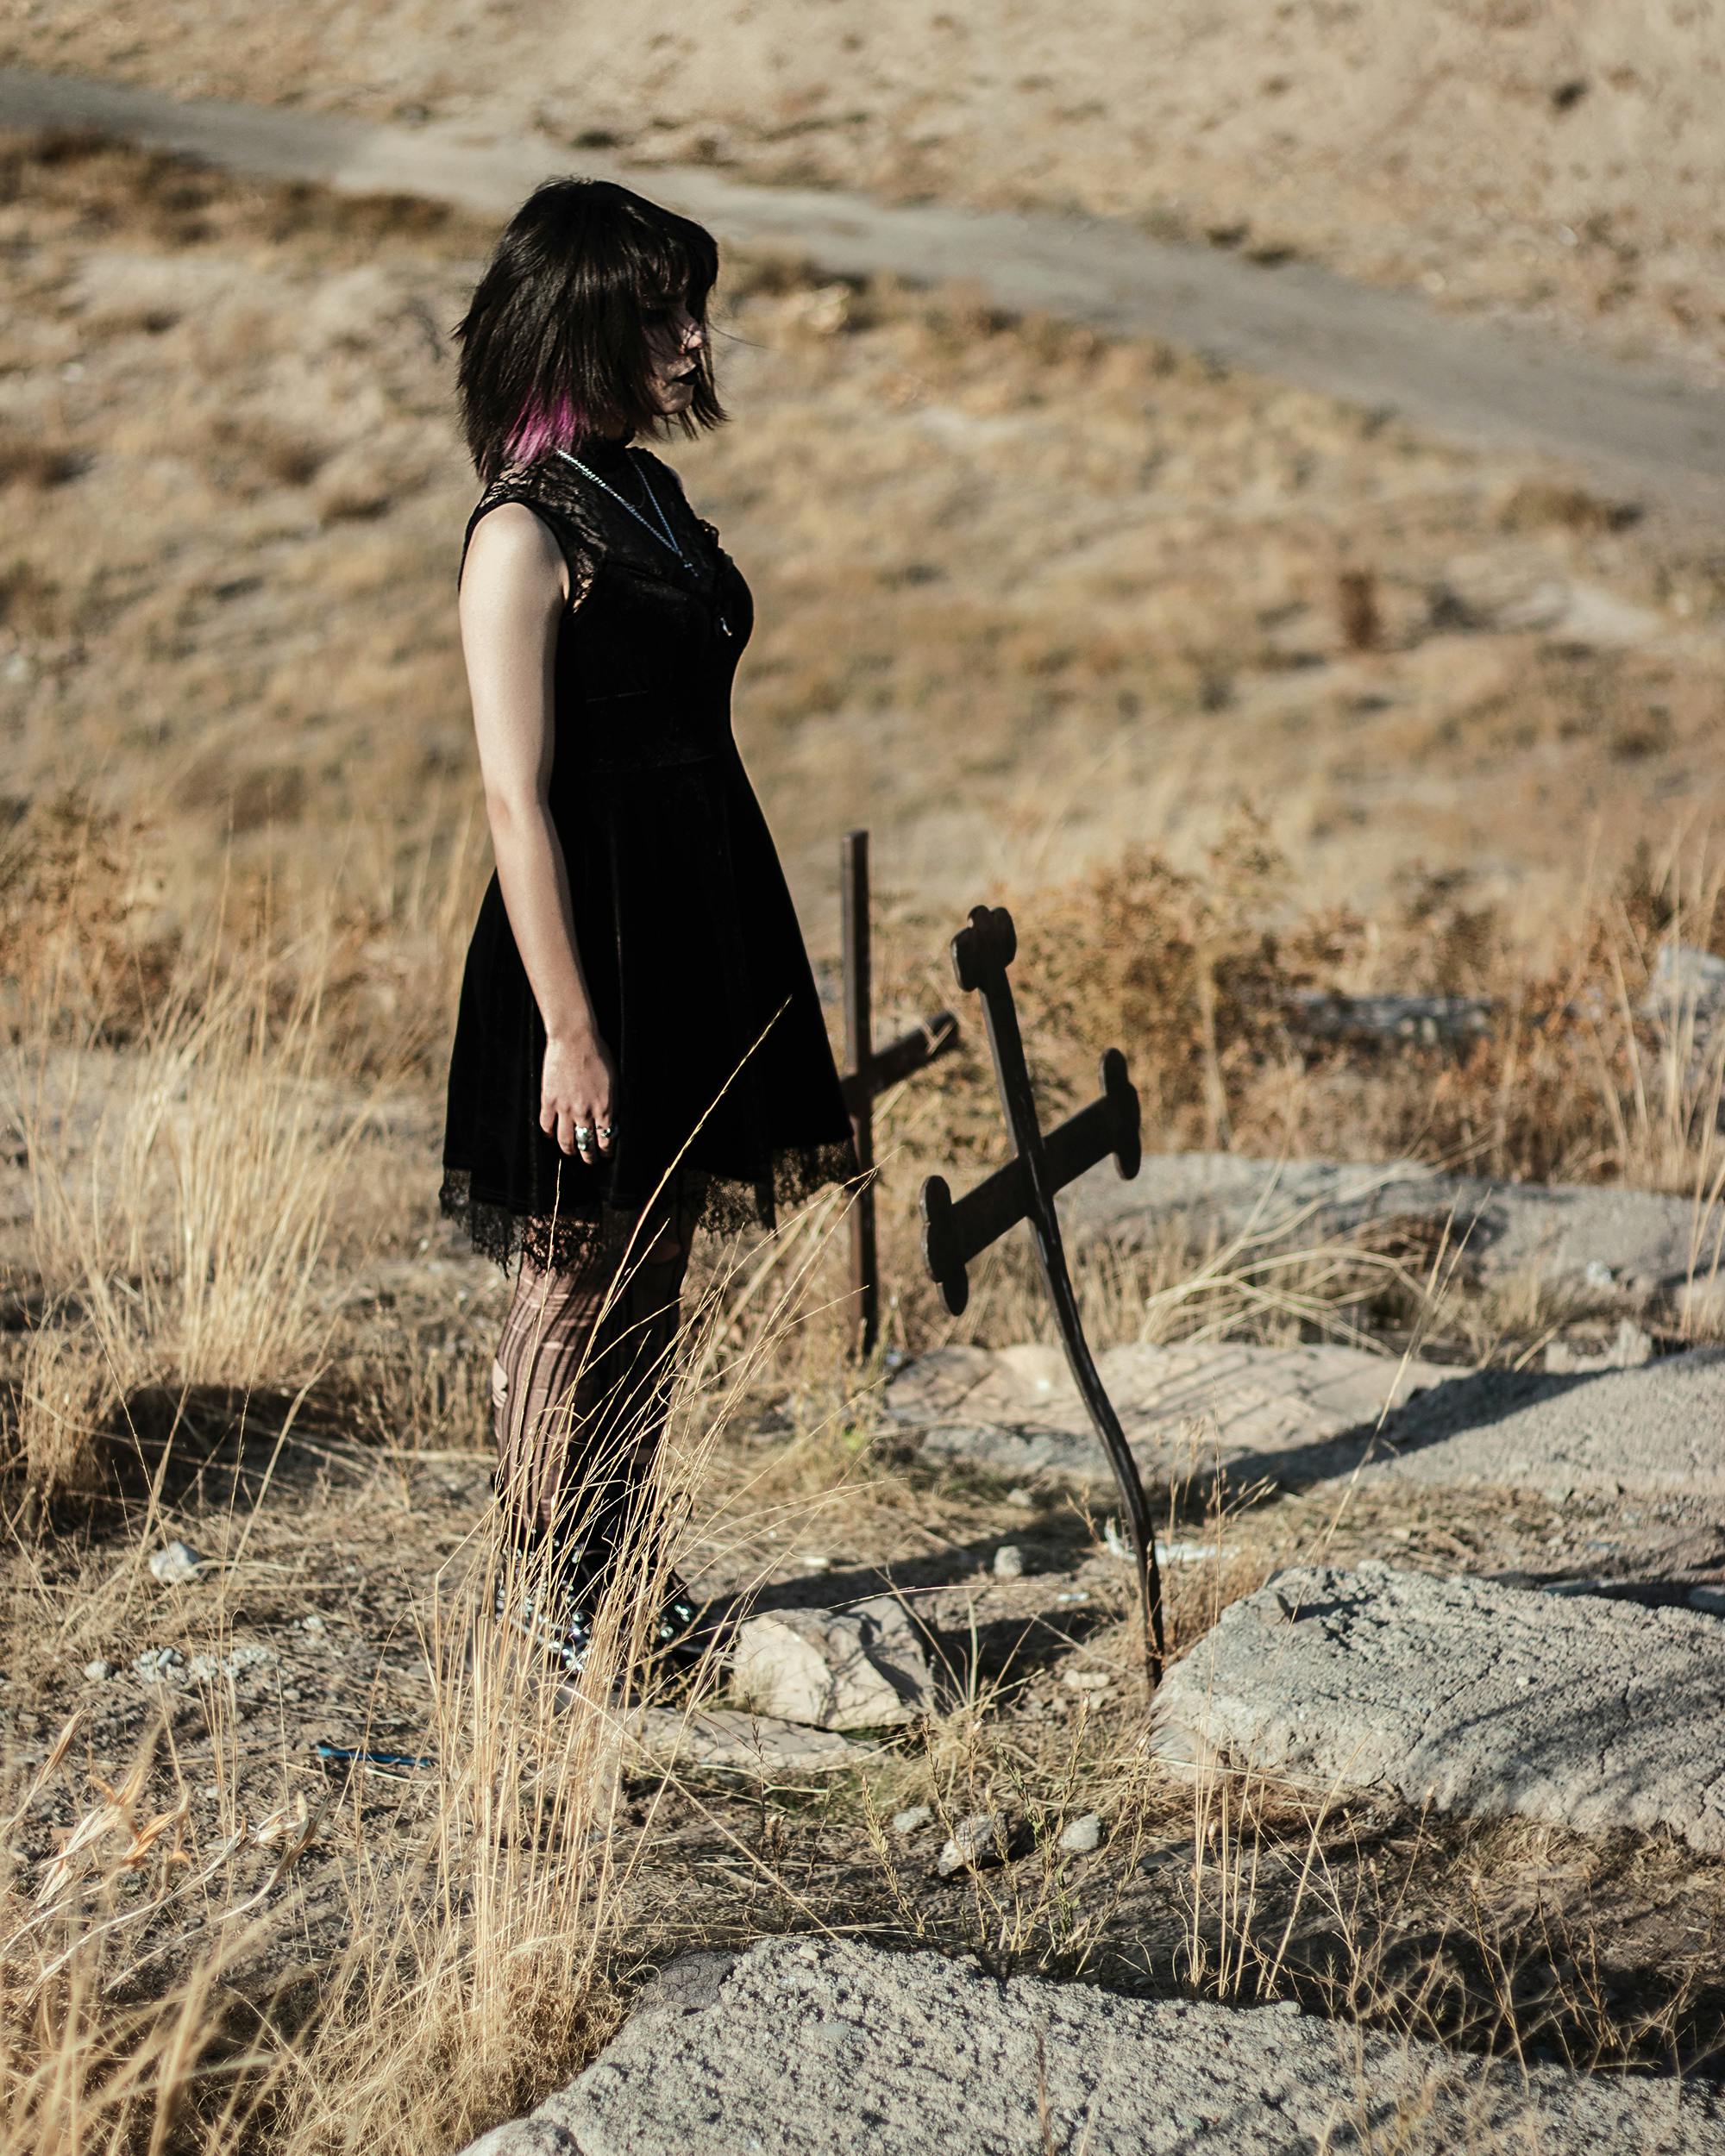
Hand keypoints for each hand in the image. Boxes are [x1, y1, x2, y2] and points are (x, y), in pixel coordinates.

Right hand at [540, 1031, 616, 1164]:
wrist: (575, 1039)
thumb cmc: (598, 1054)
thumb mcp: (614, 1081)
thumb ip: (612, 1103)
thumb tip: (611, 1119)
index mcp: (605, 1108)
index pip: (606, 1139)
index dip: (606, 1150)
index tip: (605, 1153)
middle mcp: (585, 1112)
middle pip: (586, 1143)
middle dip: (589, 1156)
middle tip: (589, 1160)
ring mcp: (565, 1108)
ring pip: (565, 1140)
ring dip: (569, 1150)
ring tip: (571, 1152)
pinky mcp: (548, 1100)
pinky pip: (546, 1125)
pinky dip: (549, 1134)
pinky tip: (551, 1136)